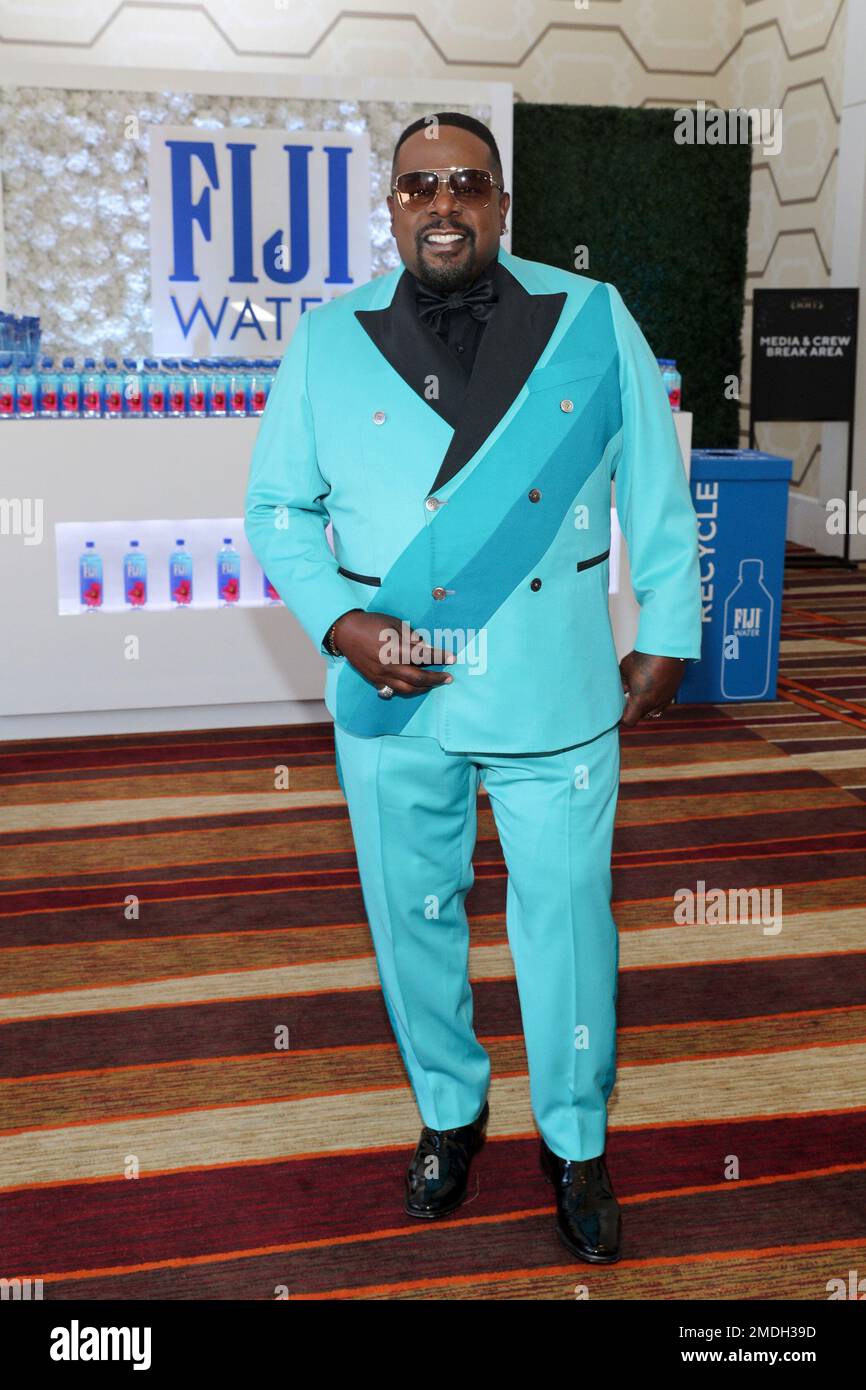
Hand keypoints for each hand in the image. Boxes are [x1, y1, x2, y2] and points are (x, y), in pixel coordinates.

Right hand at [333, 609, 455, 696]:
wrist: (345, 632)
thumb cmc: (371, 623)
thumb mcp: (394, 623)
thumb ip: (411, 636)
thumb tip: (425, 646)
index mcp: (396, 649)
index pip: (424, 655)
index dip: (440, 657)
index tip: (452, 658)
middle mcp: (390, 666)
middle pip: (418, 678)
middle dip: (436, 679)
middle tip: (448, 678)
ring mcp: (381, 676)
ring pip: (407, 689)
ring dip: (423, 688)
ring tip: (432, 684)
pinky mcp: (374, 680)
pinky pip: (393, 690)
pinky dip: (405, 689)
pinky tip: (413, 686)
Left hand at [619, 651, 685, 727]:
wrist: (667, 646)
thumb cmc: (645, 656)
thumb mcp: (625, 670)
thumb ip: (622, 683)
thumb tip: (623, 689)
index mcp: (641, 701)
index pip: (629, 721)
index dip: (622, 718)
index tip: (618, 709)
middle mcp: (655, 703)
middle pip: (641, 715)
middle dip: (634, 708)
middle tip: (628, 695)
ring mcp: (666, 698)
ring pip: (653, 710)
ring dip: (646, 704)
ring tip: (641, 688)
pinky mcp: (673, 692)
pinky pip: (662, 701)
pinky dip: (656, 697)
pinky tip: (652, 684)